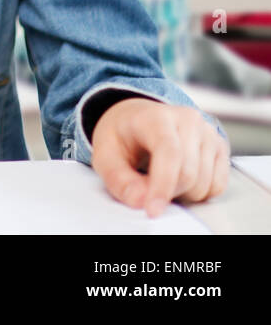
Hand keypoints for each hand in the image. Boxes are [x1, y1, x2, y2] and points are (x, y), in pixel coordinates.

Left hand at [91, 98, 229, 215]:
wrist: (136, 118)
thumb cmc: (122, 135)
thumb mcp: (105, 154)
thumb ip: (118, 179)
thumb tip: (140, 199)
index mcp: (156, 116)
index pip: (169, 152)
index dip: (162, 185)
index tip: (152, 209)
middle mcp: (188, 120)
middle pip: (188, 173)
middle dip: (167, 191)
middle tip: (147, 186)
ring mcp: (208, 132)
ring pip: (205, 183)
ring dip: (182, 193)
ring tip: (162, 177)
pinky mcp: (220, 146)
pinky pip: (218, 186)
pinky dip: (199, 192)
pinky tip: (180, 178)